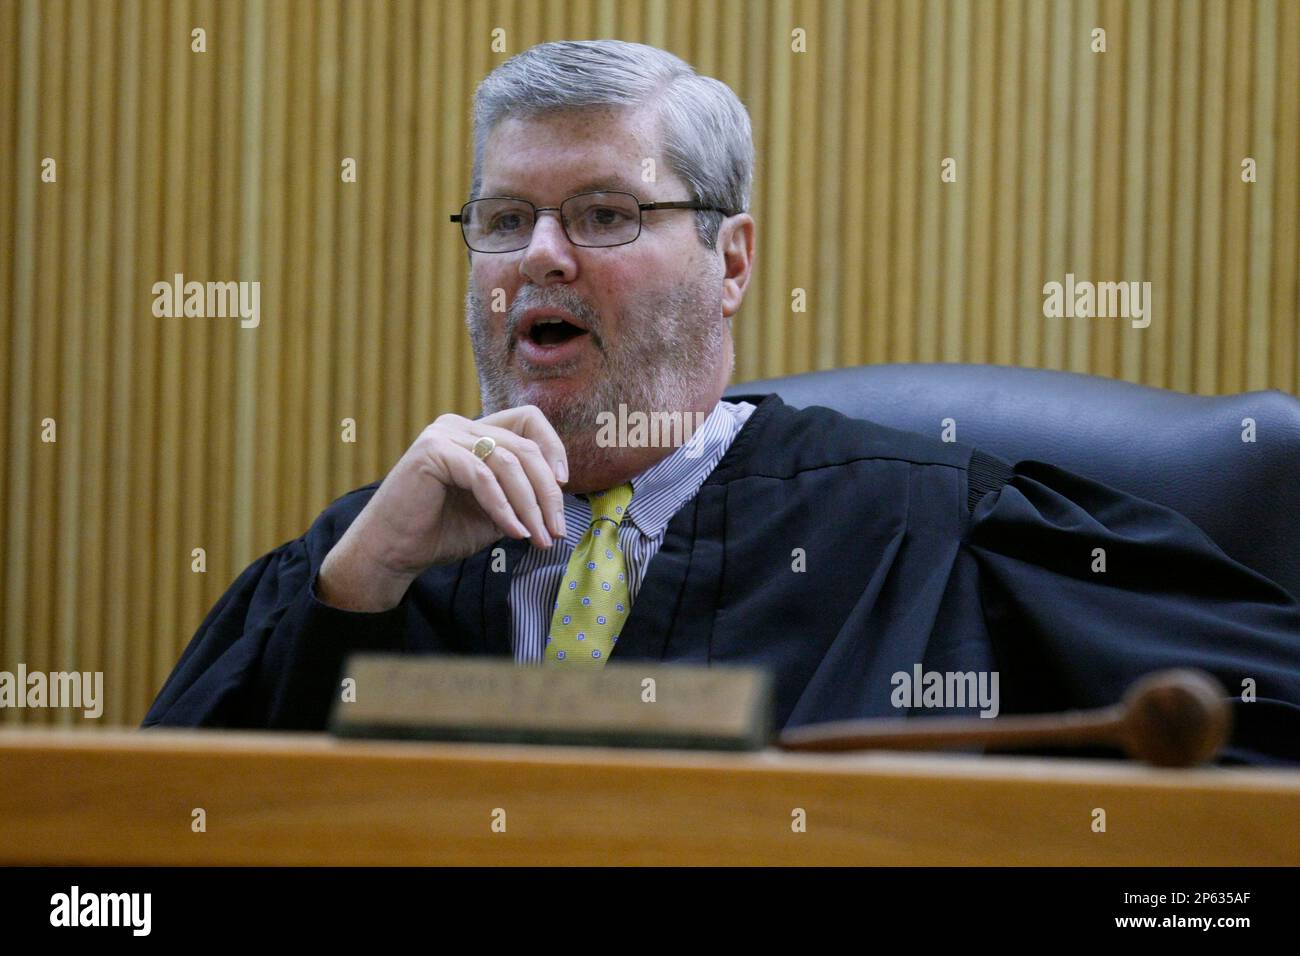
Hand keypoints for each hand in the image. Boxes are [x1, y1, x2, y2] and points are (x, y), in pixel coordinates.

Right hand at [317, 405, 568, 610]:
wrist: (392, 552)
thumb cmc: (441, 532)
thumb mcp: (495, 510)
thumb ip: (521, 493)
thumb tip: (559, 492)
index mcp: (474, 431)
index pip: (528, 420)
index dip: (553, 448)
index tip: (563, 485)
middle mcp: (460, 425)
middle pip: (525, 446)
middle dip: (547, 493)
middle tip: (556, 530)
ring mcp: (444, 435)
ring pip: (508, 463)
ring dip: (530, 506)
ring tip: (538, 538)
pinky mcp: (433, 452)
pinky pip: (483, 478)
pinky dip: (503, 508)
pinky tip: (513, 532)